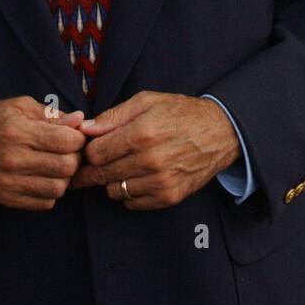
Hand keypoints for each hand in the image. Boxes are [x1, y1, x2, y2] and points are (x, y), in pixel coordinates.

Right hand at [0, 96, 87, 210]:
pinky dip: (50, 192)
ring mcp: (9, 183)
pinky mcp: (6, 199)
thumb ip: (52, 114)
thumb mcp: (19, 106)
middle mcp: (13, 160)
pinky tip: (44, 178)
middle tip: (69, 151)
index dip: (78, 138)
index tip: (74, 135)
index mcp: (18, 132)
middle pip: (66, 168)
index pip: (66, 142)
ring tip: (56, 165)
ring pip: (58, 189)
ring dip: (64, 177)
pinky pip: (44, 204)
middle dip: (74, 158)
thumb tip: (80, 120)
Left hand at [67, 92, 240, 209]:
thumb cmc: (181, 113)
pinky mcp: (169, 197)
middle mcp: (150, 160)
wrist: (219, 132)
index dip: (88, 150)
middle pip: (102, 174)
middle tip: (92, 164)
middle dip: (93, 169)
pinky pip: (132, 204)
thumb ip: (113, 116)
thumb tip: (85, 129)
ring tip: (122, 165)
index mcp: (142, 133)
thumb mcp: (147, 101)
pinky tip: (137, 176)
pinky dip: (129, 193)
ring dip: (112, 180)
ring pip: (114, 191)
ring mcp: (160, 182)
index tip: (89, 148)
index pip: (95, 153)